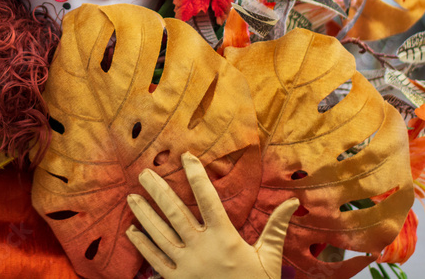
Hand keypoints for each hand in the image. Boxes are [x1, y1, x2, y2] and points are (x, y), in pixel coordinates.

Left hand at [125, 152, 297, 278]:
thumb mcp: (270, 257)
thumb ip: (276, 227)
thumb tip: (293, 202)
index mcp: (225, 238)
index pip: (208, 199)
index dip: (196, 176)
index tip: (186, 157)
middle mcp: (201, 249)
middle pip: (175, 213)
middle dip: (158, 190)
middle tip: (144, 172)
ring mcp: (186, 266)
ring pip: (159, 234)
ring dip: (143, 214)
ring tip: (131, 196)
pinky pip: (155, 260)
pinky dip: (142, 244)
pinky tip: (132, 231)